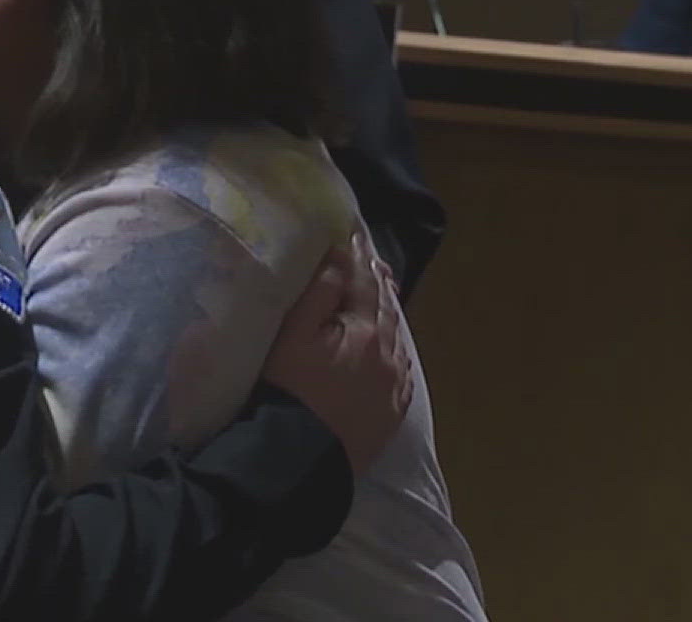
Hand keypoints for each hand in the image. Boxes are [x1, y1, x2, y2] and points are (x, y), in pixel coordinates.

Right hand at [262, 225, 413, 473]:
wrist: (301, 457)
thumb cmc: (289, 391)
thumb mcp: (293, 336)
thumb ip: (318, 294)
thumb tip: (339, 258)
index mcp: (363, 330)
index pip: (362, 282)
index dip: (356, 257)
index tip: (351, 235)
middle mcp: (388, 353)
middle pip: (384, 306)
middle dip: (376, 280)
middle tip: (369, 259)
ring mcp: (394, 384)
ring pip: (397, 336)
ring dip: (387, 311)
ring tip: (381, 293)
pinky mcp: (392, 411)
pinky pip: (402, 369)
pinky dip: (396, 347)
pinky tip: (392, 345)